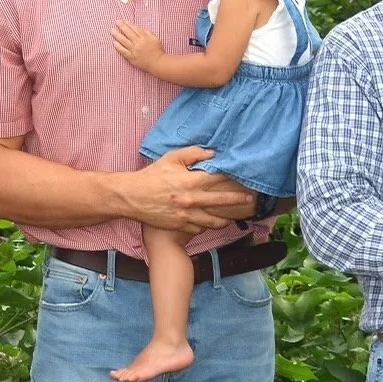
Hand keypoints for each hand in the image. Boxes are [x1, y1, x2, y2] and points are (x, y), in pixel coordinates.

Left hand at [111, 21, 164, 69]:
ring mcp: (134, 50)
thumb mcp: (155, 38)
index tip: (123, 21)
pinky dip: (118, 47)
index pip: (135, 29)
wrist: (158, 63)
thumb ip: (148, 33)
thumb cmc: (158, 50)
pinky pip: (123, 51)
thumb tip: (140, 28)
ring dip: (117, 35)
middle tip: (116, 21)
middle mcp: (138, 43)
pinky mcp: (131, 57)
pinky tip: (114, 42)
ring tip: (112, 30)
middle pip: (128, 33)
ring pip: (124, 41)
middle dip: (122, 26)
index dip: (128, 24)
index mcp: (144, 37)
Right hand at [118, 148, 253, 232]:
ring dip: (226, 218)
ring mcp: (186, 215)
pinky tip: (211, 222)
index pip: (218, 179)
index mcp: (190, 181)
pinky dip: (206, 225)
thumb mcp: (171, 158)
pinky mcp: (180, 226)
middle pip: (221, 200)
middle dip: (238, 200)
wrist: (132, 197)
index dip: (233, 178)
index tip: (244, 178)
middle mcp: (191, 199)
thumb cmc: (152, 176)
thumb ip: (193, 153)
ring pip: (214, 220)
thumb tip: (212, 153)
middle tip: (250, 199)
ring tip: (233, 216)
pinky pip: (200, 228)